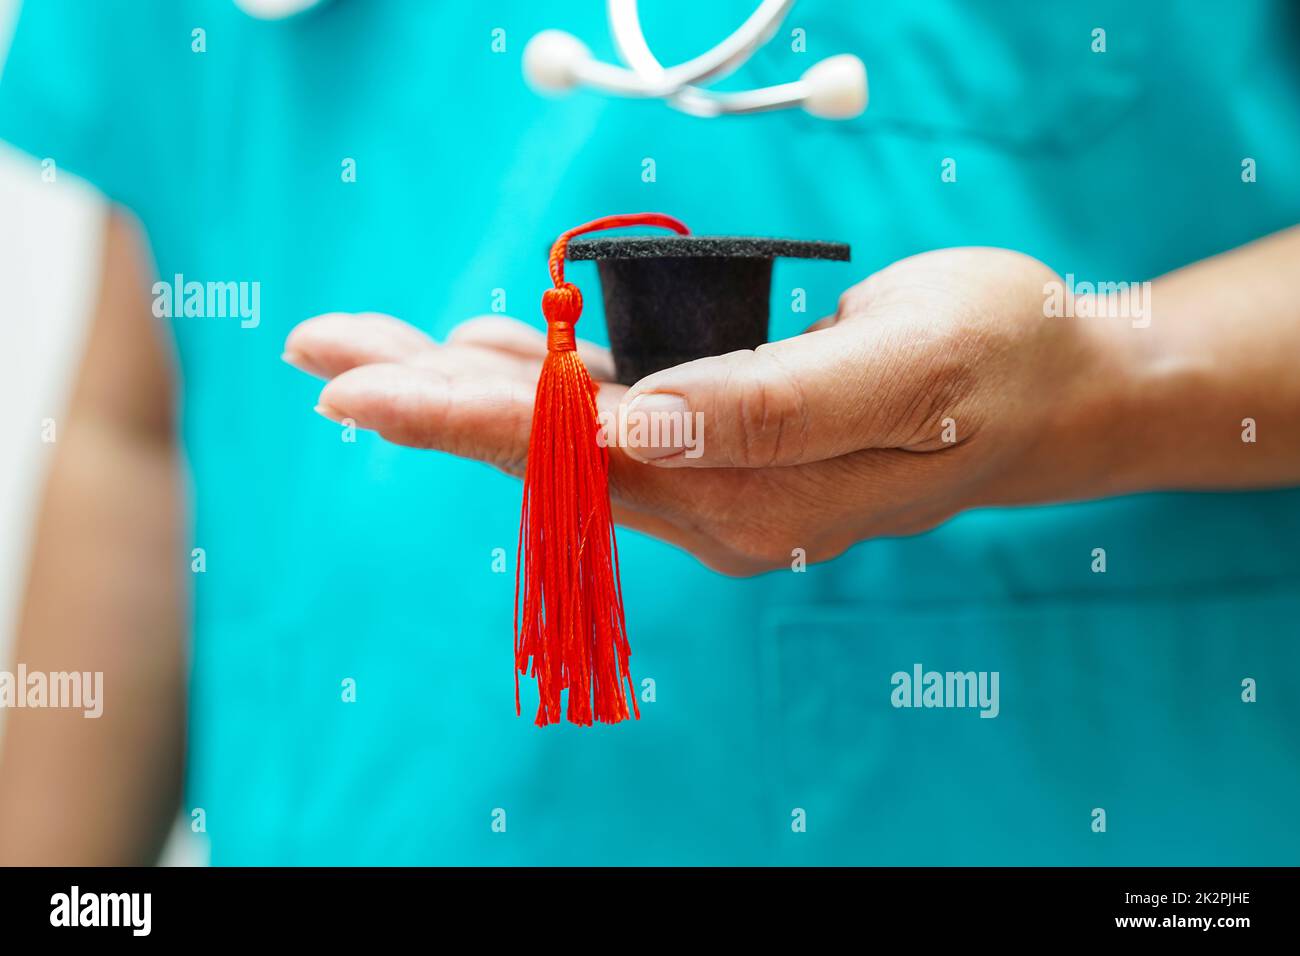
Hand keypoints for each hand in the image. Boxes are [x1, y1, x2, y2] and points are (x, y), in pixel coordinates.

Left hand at [283, 248, 1134, 574]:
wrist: (1048, 386)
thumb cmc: (991, 359)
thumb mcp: (905, 370)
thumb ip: (777, 407)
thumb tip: (647, 422)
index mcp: (745, 493)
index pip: (572, 454)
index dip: (460, 413)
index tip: (355, 384)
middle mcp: (711, 502)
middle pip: (539, 450)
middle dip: (425, 397)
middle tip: (318, 351)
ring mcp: (711, 479)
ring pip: (560, 435)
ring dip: (462, 386)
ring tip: (363, 349)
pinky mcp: (719, 447)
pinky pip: (605, 420)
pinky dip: (536, 379)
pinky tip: (482, 347)